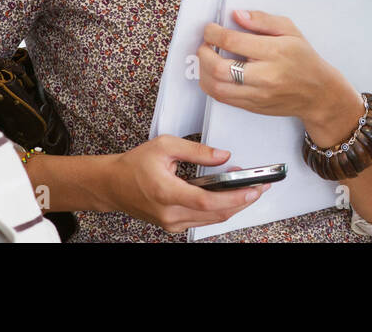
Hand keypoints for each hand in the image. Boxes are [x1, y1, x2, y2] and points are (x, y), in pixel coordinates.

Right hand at [103, 135, 269, 233]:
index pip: (208, 202)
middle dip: (242, 201)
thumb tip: (224, 156)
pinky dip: (218, 209)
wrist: (112, 185)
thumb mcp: (165, 145)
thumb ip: (198, 151)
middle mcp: (169, 213)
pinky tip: (227, 195)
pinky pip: (202, 220)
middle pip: (215, 214)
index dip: (235, 198)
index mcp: (166, 192)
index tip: (254, 189)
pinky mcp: (172, 225)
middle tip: (260, 186)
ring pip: (211, 220)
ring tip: (247, 188)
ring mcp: (171, 222)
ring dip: (233, 205)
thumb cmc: (134, 165)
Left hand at [199, 10, 357, 129]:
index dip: (214, 33)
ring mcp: (258, 94)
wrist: (318, 93)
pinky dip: (211, 85)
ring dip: (203, 72)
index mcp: (275, 52)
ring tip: (207, 59)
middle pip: (219, 68)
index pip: (233, 41)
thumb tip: (237, 15)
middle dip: (204, 54)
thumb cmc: (304, 59)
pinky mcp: (253, 107)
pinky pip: (223, 98)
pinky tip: (214, 74)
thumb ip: (263, 20)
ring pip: (217, 87)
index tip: (211, 29)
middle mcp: (265, 76)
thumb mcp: (291, 30)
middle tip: (205, 44)